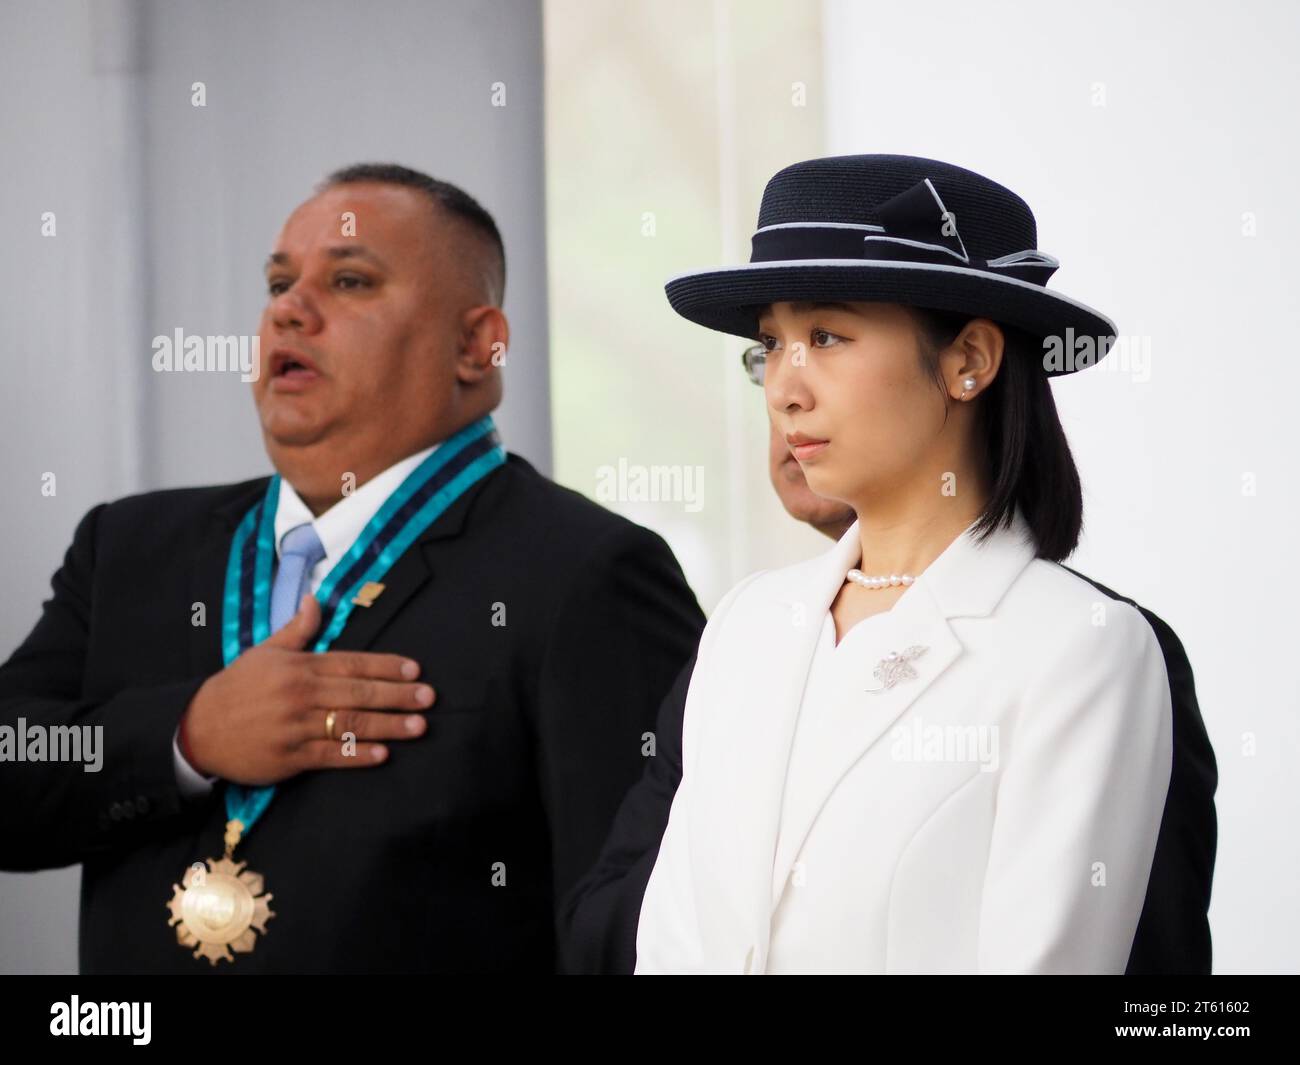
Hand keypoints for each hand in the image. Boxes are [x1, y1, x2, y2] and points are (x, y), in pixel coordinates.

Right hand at [181, 595, 434, 784]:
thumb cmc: (237, 687)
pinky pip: (330, 756)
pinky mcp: (289, 758)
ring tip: (418, 726)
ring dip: (387, 726)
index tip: (415, 670)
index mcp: (299, 667)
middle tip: (428, 698)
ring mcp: (295, 728)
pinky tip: (383, 755)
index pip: (351, 663)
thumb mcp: (266, 651)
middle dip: (397, 695)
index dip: (385, 667)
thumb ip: (298, 629)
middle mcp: (300, 695)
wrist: (198, 728)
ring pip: (349, 724)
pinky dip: (357, 755)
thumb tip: (316, 599)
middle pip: (357, 693)